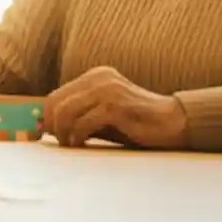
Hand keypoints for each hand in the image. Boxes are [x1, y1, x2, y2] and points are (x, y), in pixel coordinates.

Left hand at [44, 66, 187, 148]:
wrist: (174, 123)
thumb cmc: (137, 123)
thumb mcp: (103, 115)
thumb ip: (80, 115)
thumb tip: (49, 127)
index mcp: (95, 77)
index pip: (56, 95)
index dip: (47, 117)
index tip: (48, 135)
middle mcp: (99, 78)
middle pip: (56, 102)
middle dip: (51, 125)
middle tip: (60, 142)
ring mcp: (107, 90)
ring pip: (65, 111)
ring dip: (63, 132)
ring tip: (70, 145)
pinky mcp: (116, 106)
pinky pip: (83, 122)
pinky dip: (77, 136)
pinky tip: (81, 144)